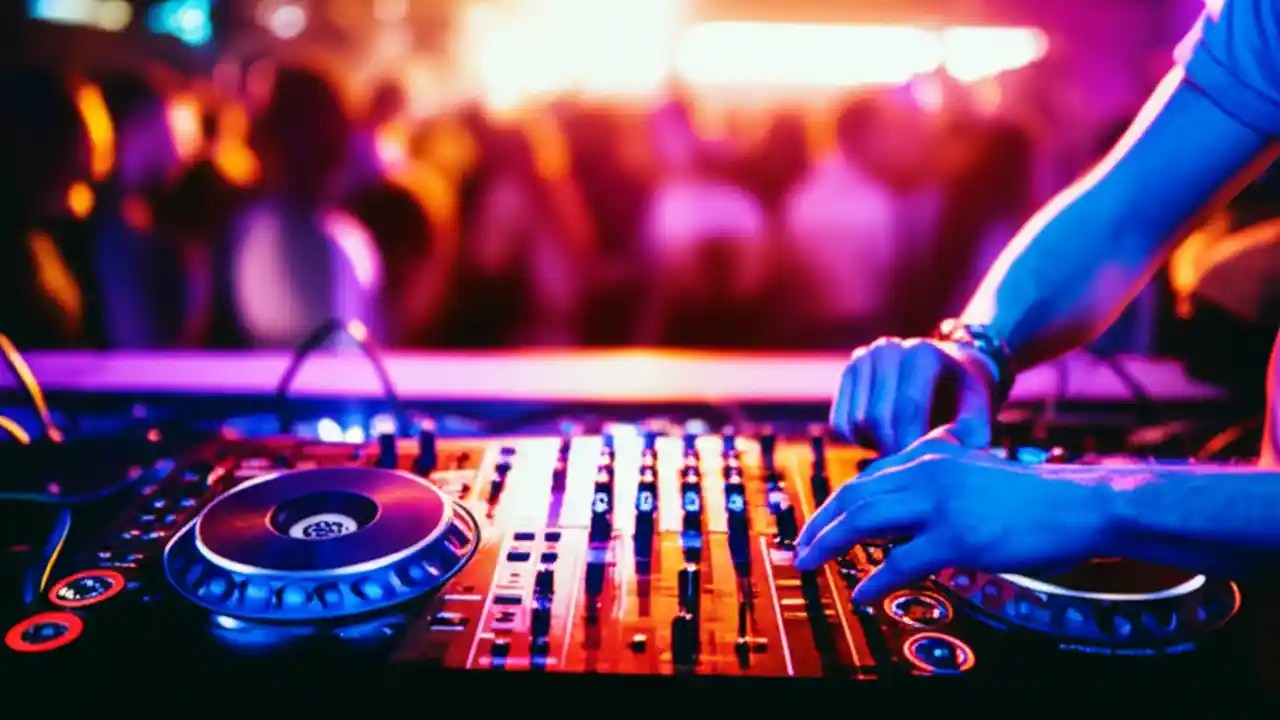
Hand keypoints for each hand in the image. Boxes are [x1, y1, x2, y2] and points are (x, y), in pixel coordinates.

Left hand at [793, 432, 1114, 602]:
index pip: (866, 476)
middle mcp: (929, 471)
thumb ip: (938, 476)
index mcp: (932, 454)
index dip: (835, 502)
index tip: (817, 522)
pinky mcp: (958, 537)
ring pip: (864, 521)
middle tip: (800, 547)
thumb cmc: (1033, 495)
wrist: (1080, 502)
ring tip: (811, 564)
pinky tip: (862, 593)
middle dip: (819, 524)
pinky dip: (874, 579)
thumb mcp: (976, 471)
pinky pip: (900, 561)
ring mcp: (941, 504)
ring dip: (830, 544)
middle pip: (854, 496)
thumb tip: (902, 502)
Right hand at [830, 337, 997, 454]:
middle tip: (908, 469)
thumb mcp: (980, 410)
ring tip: (900, 449)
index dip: (911, 446)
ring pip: (854, 423)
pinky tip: (882, 439)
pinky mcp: (847, 374)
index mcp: (921, 353)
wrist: (948, 366)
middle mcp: (887, 350)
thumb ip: (971, 433)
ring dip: (874, 447)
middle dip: (891, 451)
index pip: (906, 409)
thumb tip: (946, 453)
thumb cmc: (965, 394)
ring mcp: (863, 359)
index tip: (920, 470)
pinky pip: (839, 424)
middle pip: (876, 418)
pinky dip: (857, 441)